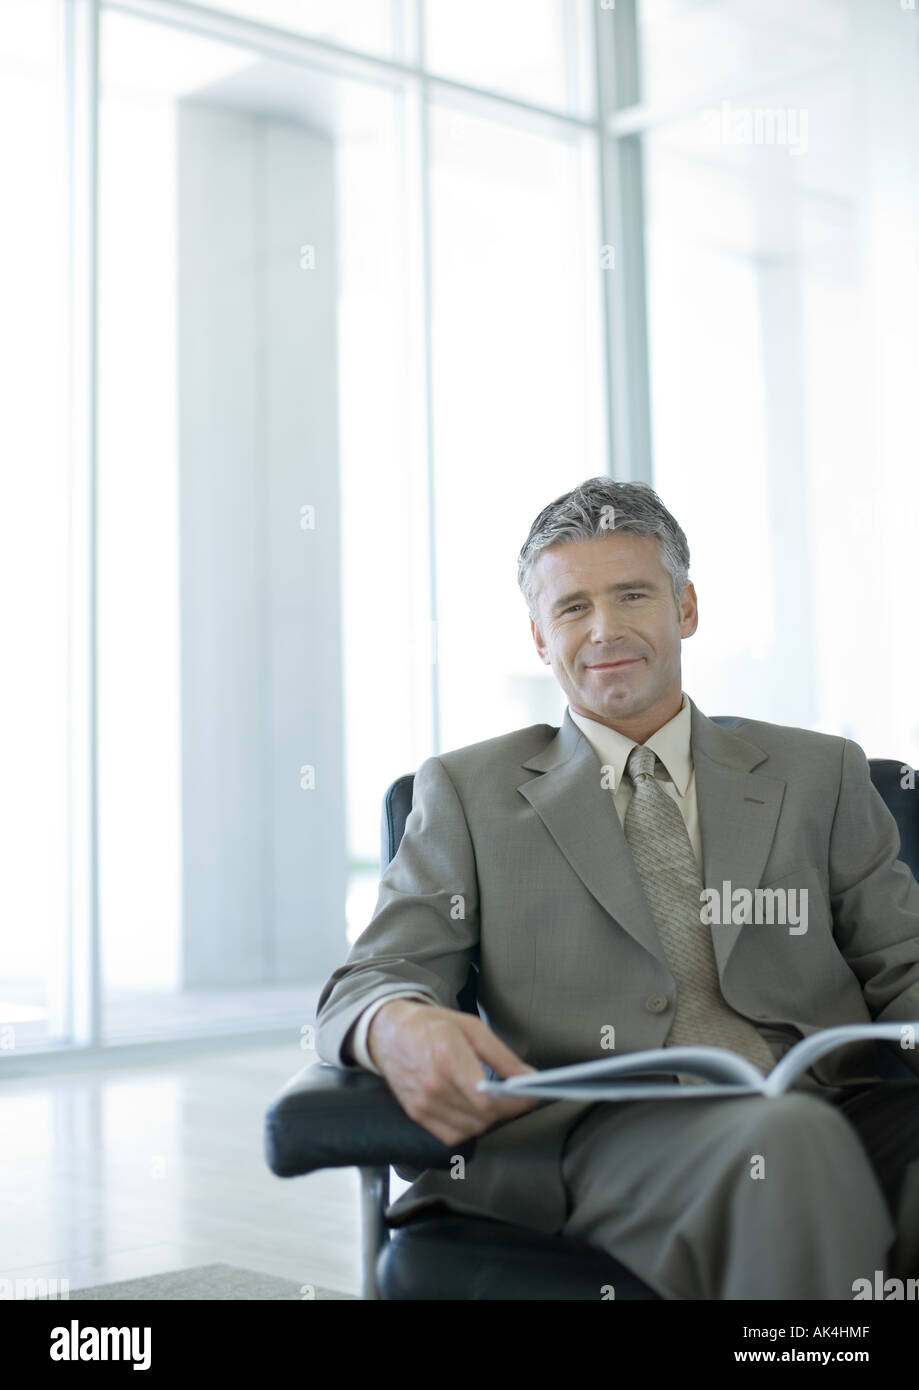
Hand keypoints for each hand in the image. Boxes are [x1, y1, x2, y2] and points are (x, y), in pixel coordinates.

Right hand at [367, 998, 538, 1146]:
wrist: (389, 1032)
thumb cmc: (432, 1025)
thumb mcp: (472, 1028)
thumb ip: (503, 1056)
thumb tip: (528, 1077)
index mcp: (447, 1058)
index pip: (486, 1099)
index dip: (513, 1103)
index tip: (529, 1096)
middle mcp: (433, 1085)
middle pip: (481, 1116)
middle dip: (506, 1110)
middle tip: (515, 1096)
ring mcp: (422, 1103)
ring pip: (470, 1129)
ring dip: (488, 1120)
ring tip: (495, 1101)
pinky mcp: (416, 1114)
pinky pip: (451, 1136)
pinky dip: (468, 1128)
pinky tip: (473, 1111)